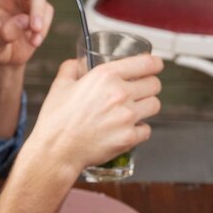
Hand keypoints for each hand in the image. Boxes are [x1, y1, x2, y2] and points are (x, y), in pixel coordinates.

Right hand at [26, 55, 163, 171]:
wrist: (56, 150)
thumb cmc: (56, 120)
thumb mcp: (60, 85)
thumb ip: (71, 68)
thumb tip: (77, 61)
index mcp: (105, 76)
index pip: (146, 63)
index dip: (155, 64)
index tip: (156, 66)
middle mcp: (120, 93)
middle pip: (154, 84)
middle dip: (150, 86)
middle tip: (142, 90)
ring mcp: (127, 117)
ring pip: (155, 105)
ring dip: (147, 106)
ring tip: (135, 110)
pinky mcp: (129, 137)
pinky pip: (147, 129)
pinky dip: (140, 129)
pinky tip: (128, 129)